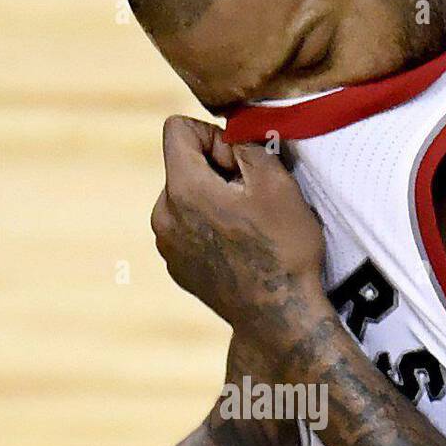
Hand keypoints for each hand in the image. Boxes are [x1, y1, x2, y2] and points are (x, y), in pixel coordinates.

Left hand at [151, 116, 327, 343]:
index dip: (213, 135)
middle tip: (251, 199)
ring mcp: (166, 246)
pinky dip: (209, 227)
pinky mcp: (176, 267)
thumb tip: (229, 141)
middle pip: (181, 165)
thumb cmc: (282, 248)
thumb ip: (246, 144)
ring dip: (212, 199)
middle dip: (214, 170)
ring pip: (185, 197)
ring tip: (248, 225)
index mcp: (181, 190)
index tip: (238, 165)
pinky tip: (239, 248)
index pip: (177, 129)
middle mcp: (162, 216)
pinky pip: (187, 228)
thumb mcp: (276, 180)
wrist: (280, 316)